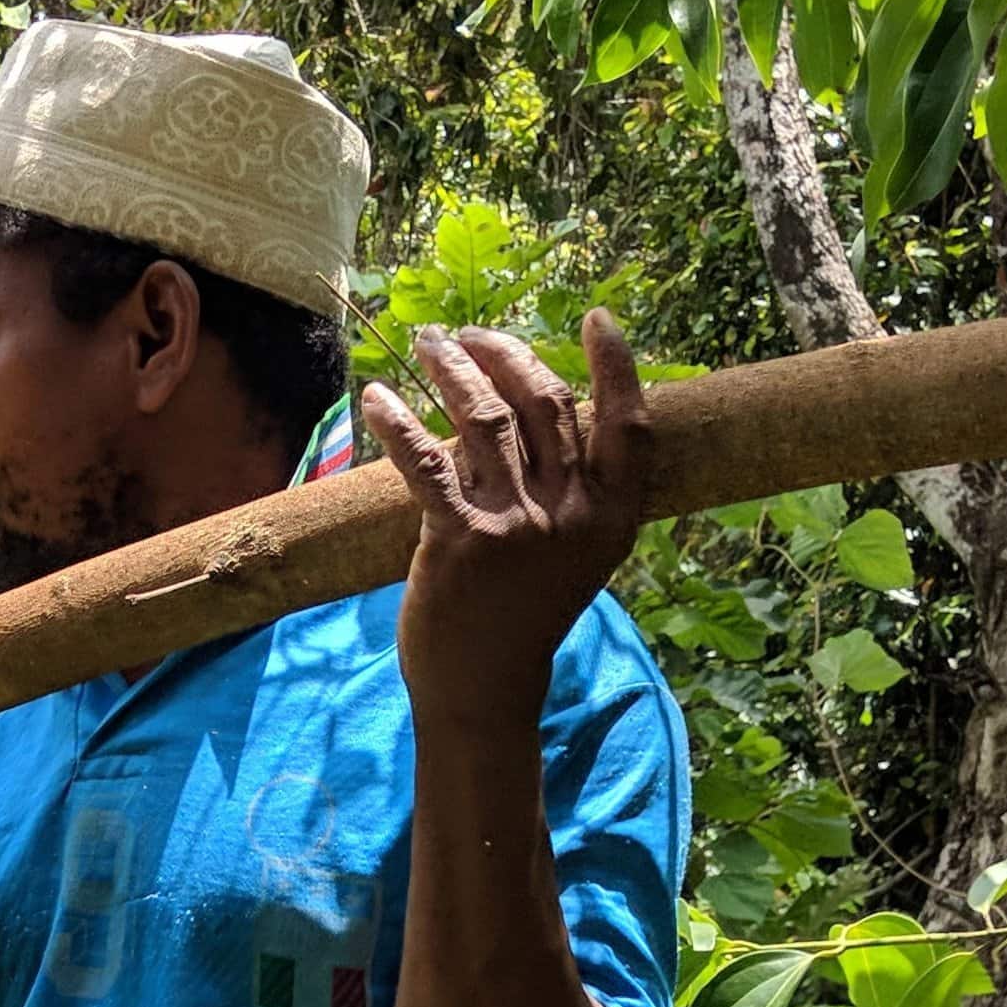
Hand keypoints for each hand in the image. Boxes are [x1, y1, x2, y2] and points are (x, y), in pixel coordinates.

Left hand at [362, 310, 651, 701]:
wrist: (485, 687)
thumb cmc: (524, 614)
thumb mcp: (574, 554)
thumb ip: (568, 490)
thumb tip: (522, 412)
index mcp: (612, 516)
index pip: (628, 425)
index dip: (617, 366)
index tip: (598, 319)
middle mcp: (571, 514)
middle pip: (545, 404)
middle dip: (505, 354)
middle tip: (469, 335)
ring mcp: (517, 526)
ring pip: (486, 418)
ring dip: (453, 369)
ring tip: (429, 344)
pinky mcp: (461, 541)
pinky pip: (427, 462)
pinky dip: (399, 423)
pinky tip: (378, 398)